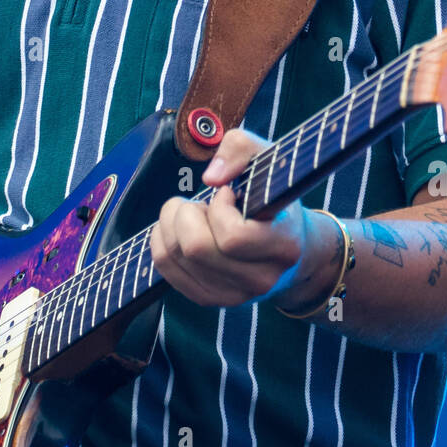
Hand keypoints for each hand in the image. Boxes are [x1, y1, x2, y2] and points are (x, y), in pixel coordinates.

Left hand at [150, 128, 316, 306]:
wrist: (285, 243)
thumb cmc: (272, 195)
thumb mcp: (268, 158)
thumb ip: (241, 149)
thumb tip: (210, 178)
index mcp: (283, 247)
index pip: (233, 237)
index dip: (220, 208)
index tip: (228, 194)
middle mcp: (260, 279)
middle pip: (195, 248)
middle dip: (187, 212)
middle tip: (202, 202)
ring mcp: (233, 295)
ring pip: (175, 256)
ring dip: (172, 223)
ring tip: (195, 213)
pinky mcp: (209, 298)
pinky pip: (164, 267)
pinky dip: (161, 239)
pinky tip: (180, 228)